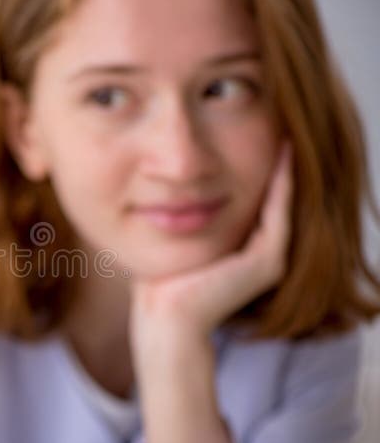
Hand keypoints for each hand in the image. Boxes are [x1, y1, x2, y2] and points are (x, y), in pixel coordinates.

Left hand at [131, 141, 293, 344]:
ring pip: (282, 203)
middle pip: (272, 200)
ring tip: (285, 134)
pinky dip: (282, 186)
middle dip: (273, 164)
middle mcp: (261, 254)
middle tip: (279, 125)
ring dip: (284, 170)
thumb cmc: (158, 281)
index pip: (255, 201)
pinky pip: (279, 214)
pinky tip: (281, 157)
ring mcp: (269, 260)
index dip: (257, 169)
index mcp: (241, 249)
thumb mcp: (170, 235)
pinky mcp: (268, 263)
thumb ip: (176, 212)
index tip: (254, 136)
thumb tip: (161, 183)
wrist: (162, 316)